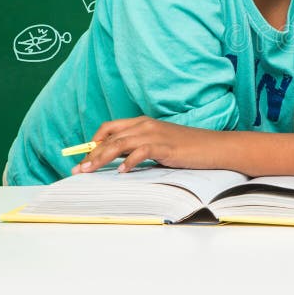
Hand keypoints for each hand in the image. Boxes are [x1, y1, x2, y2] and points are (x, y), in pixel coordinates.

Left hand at [72, 117, 220, 174]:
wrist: (214, 147)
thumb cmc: (188, 148)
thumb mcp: (159, 145)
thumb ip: (138, 148)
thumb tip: (115, 160)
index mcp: (143, 122)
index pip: (110, 128)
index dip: (92, 142)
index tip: (81, 159)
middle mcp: (146, 125)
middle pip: (110, 137)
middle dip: (91, 153)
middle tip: (78, 169)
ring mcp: (156, 134)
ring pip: (120, 143)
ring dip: (101, 157)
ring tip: (90, 170)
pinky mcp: (165, 146)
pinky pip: (141, 151)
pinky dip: (128, 162)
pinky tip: (121, 171)